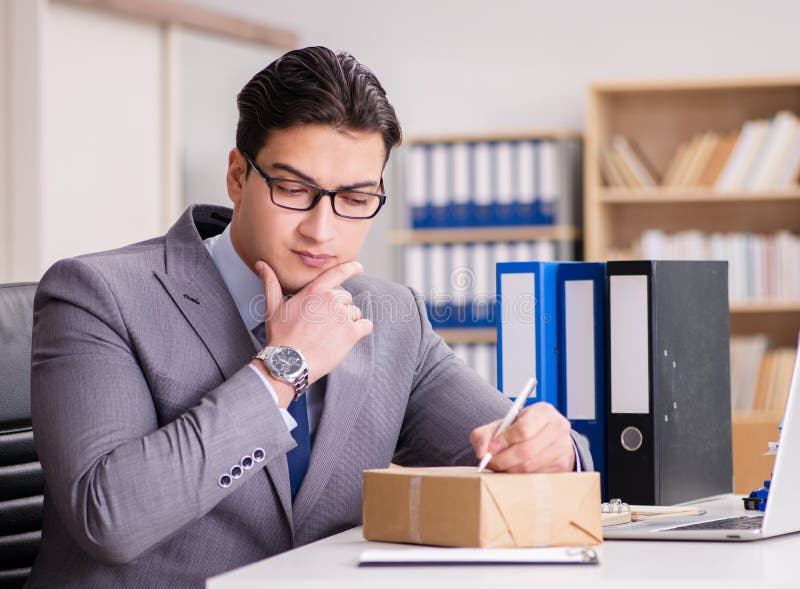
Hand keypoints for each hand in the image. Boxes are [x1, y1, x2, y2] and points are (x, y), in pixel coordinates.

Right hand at [254, 259, 372, 386]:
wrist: (289, 363)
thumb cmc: (280, 336)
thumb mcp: (273, 308)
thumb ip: (271, 284)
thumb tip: (261, 264)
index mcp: (314, 291)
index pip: (338, 273)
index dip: (351, 268)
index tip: (359, 267)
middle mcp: (331, 300)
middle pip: (346, 298)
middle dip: (338, 308)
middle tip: (323, 325)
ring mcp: (342, 316)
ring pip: (355, 313)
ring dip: (347, 322)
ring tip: (330, 335)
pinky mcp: (351, 333)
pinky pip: (365, 326)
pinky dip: (361, 331)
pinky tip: (347, 338)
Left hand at [469, 402, 575, 472]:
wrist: (548, 438)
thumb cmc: (524, 429)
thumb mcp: (503, 425)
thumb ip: (484, 434)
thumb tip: (481, 451)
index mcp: (543, 411)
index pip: (523, 429)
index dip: (503, 441)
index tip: (491, 448)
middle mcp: (557, 428)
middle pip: (525, 451)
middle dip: (503, 459)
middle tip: (491, 461)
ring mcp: (562, 448)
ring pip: (529, 467)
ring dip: (509, 469)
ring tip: (501, 465)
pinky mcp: (562, 466)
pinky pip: (535, 476)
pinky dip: (520, 476)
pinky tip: (515, 469)